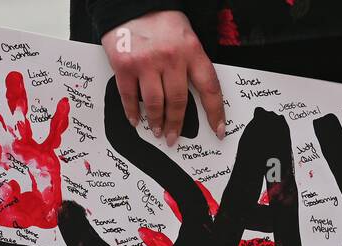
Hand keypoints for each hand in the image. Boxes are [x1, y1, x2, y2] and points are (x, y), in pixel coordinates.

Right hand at [100, 10, 224, 145]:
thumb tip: (196, 97)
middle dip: (177, 124)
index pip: (209, 88)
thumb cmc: (160, 21)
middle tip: (173, 136)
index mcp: (191, 50)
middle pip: (178, 101)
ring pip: (155, 103)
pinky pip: (129, 96)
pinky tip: (135, 119)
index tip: (217, 130)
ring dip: (156, 121)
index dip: (215, 113)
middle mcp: (170, 57)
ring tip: (157, 130)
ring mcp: (146, 61)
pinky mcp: (124, 64)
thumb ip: (192, 64)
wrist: (130, 2)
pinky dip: (132, 111)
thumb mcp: (186, 37)